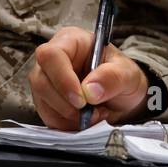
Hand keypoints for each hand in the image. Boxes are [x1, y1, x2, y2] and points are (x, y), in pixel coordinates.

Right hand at [29, 26, 148, 129]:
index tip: (81, 100)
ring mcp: (46, 80)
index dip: (62, 79)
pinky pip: (47, 117)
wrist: (122, 95)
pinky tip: (86, 120)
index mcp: (71, 41)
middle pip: (40, 80)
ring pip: (41, 101)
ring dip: (68, 117)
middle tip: (91, 112)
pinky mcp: (46, 101)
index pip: (51, 55)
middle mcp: (53, 59)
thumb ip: (112, 77)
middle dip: (65, 104)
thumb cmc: (122, 75)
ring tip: (94, 115)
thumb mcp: (128, 73)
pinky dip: (67, 125)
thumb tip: (89, 91)